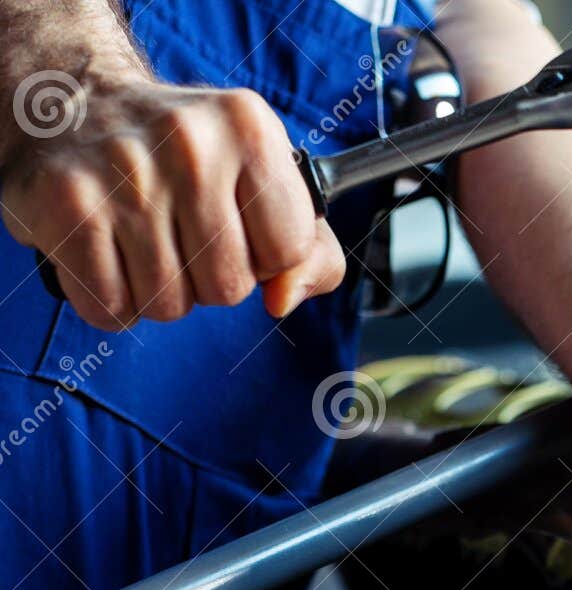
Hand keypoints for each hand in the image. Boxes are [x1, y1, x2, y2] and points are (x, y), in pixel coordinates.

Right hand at [1, 77, 343, 328]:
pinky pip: (110, 309)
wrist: (71, 103)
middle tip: (180, 232)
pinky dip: (111, 302)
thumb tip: (282, 301)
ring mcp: (122, 173)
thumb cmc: (185, 158)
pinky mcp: (66, 206)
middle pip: (228, 287)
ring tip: (140, 239)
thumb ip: (311, 252)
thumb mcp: (265, 180)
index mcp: (248, 128)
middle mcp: (188, 142)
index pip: (291, 250)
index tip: (238, 226)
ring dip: (158, 292)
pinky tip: (105, 253)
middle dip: (208, 279)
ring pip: (169, 305)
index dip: (266, 256)